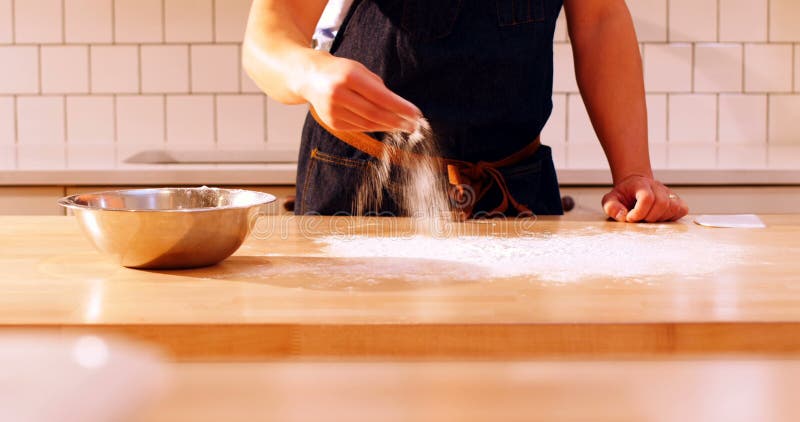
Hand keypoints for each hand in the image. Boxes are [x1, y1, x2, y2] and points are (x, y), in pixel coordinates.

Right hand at [299, 54, 420, 131]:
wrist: (310, 76)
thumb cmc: (341, 71)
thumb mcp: (360, 70)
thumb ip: (378, 87)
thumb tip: (400, 108)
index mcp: (348, 76)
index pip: (381, 97)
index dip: (400, 108)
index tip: (416, 113)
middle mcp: (338, 94)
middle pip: (375, 114)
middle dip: (397, 121)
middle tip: (413, 125)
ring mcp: (333, 111)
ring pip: (368, 124)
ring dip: (388, 126)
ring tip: (403, 126)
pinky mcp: (332, 122)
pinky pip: (359, 128)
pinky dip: (375, 127)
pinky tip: (386, 126)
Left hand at [601, 175, 688, 222]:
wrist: (634, 186)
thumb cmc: (623, 195)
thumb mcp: (610, 199)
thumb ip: (611, 207)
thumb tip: (623, 215)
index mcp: (641, 184)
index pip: (647, 198)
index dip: (639, 212)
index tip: (630, 218)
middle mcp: (657, 187)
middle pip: (662, 203)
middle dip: (649, 217)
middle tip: (640, 219)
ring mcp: (669, 193)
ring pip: (673, 208)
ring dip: (659, 218)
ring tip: (648, 218)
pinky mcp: (677, 200)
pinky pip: (682, 210)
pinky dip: (672, 217)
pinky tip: (660, 218)